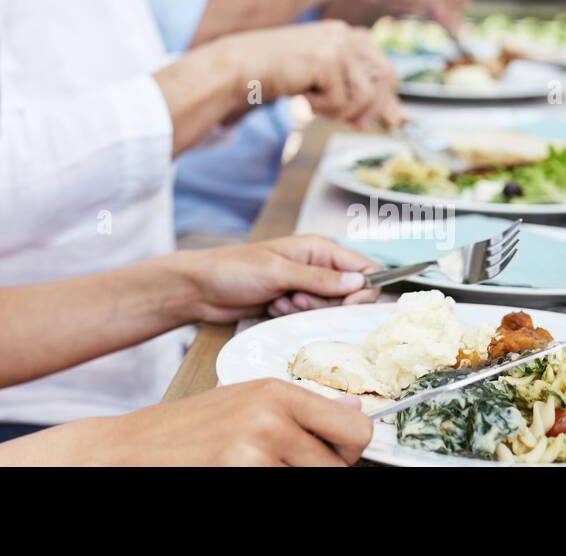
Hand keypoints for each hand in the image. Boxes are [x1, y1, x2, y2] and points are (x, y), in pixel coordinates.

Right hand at [85, 378, 372, 465]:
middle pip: (339, 468)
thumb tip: (355, 411)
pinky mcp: (241, 474)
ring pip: (313, 482)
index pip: (357, 431)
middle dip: (318, 473)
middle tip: (280, 465)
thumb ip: (298, 409)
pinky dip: (265, 487)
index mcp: (277, 392)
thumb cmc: (187, 430)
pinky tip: (238, 474)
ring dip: (291, 481)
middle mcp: (272, 417)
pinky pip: (283, 488)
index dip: (347, 452)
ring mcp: (256, 450)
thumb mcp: (245, 403)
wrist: (132, 448)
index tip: (331, 456)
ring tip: (255, 468)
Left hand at [173, 235, 381, 322]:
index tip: (349, 306)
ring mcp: (305, 286)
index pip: (363, 267)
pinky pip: (311, 317)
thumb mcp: (279, 272)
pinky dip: (295, 316)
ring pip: (331, 308)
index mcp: (318, 248)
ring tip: (281, 301)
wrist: (201, 289)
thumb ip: (320, 279)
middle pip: (350, 293)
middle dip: (328, 303)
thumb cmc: (234, 270)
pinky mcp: (293, 303)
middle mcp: (316, 265)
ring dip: (308, 311)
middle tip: (298, 298)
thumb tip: (361, 282)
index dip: (364, 289)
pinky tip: (273, 307)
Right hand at [226, 20, 402, 127]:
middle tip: (349, 121)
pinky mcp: (327, 60)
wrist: (241, 68)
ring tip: (315, 104)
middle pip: (385, 81)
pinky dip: (320, 108)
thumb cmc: (278, 73)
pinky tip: (301, 95)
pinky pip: (340, 102)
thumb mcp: (325, 81)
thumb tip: (396, 117)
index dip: (386, 100)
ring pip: (365, 97)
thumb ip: (356, 93)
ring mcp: (338, 45)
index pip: (386, 70)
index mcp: (349, 34)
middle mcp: (347, 35)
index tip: (385, 121)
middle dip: (369, 108)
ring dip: (341, 111)